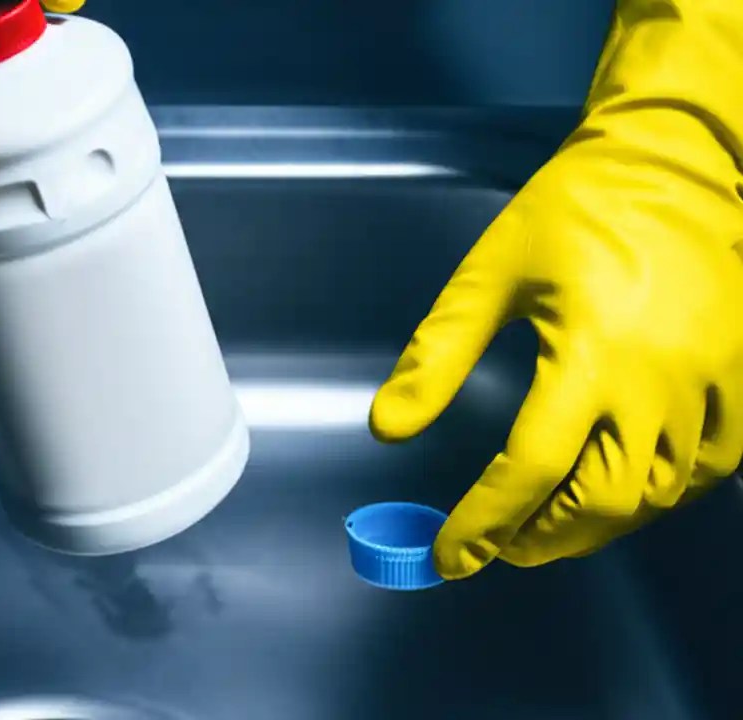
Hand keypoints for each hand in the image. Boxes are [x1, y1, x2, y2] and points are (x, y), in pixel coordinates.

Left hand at [369, 0, 742, 579]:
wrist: (673, 162)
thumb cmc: (572, 212)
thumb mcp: (488, 276)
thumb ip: (438, 355)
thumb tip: (388, 429)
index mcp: (592, 353)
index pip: (530, 469)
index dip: (485, 523)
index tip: (450, 555)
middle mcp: (660, 382)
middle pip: (604, 502)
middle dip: (544, 539)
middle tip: (500, 548)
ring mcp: (714, 384)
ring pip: (660, 495)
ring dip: (598, 525)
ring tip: (546, 527)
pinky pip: (713, 467)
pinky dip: (662, 495)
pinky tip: (622, 493)